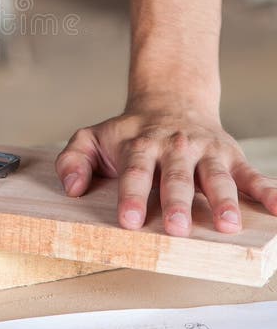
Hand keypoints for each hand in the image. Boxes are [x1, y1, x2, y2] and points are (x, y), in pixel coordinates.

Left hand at [55, 101, 276, 235]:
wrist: (171, 100)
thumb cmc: (130, 132)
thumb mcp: (93, 137)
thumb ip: (74, 160)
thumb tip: (72, 188)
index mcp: (140, 145)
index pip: (134, 171)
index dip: (131, 195)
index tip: (129, 221)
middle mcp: (175, 147)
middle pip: (176, 176)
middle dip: (178, 202)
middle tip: (178, 228)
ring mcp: (205, 151)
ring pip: (216, 176)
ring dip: (223, 199)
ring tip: (228, 225)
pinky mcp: (230, 155)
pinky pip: (250, 174)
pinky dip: (267, 190)